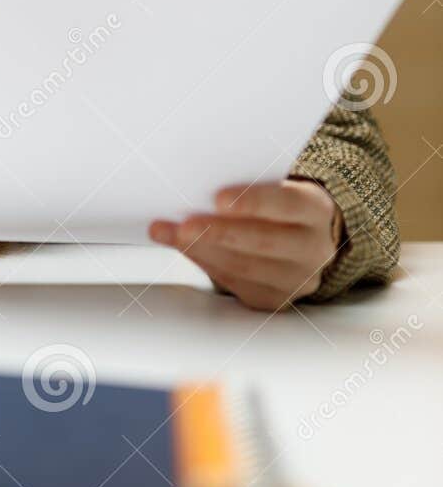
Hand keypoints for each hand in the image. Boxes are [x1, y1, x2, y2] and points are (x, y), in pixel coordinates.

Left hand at [148, 178, 341, 310]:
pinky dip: (204, 263)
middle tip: (184, 225)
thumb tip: (195, 186)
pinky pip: (235, 284)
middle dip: (219, 233)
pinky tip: (183, 247)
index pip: (287, 204)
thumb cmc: (276, 205)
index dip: (253, 201)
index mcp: (317, 210)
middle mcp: (315, 249)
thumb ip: (246, 186)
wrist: (300, 237)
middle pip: (264, 242)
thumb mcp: (274, 187)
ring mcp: (297, 280)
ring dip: (201, 249)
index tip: (218, 198)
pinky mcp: (275, 300)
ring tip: (170, 233)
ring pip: (244, 268)